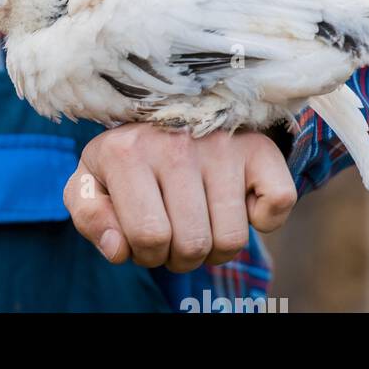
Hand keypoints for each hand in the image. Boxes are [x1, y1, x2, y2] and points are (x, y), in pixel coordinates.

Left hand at [64, 124, 296, 272]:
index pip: (149, 237)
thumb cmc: (126, 161)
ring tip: (199, 222)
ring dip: (216, 248)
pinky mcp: (259, 147)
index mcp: (126, 152)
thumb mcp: (91, 183)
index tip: (145, 237)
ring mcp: (221, 143)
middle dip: (180, 256)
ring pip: (232, 239)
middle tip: (174, 235)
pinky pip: (278, 204)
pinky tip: (237, 203)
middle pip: (193, 245)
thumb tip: (118, 249)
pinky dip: (263, 219)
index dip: (146, 254)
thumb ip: (90, 216)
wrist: (166, 112)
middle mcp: (176, 142)